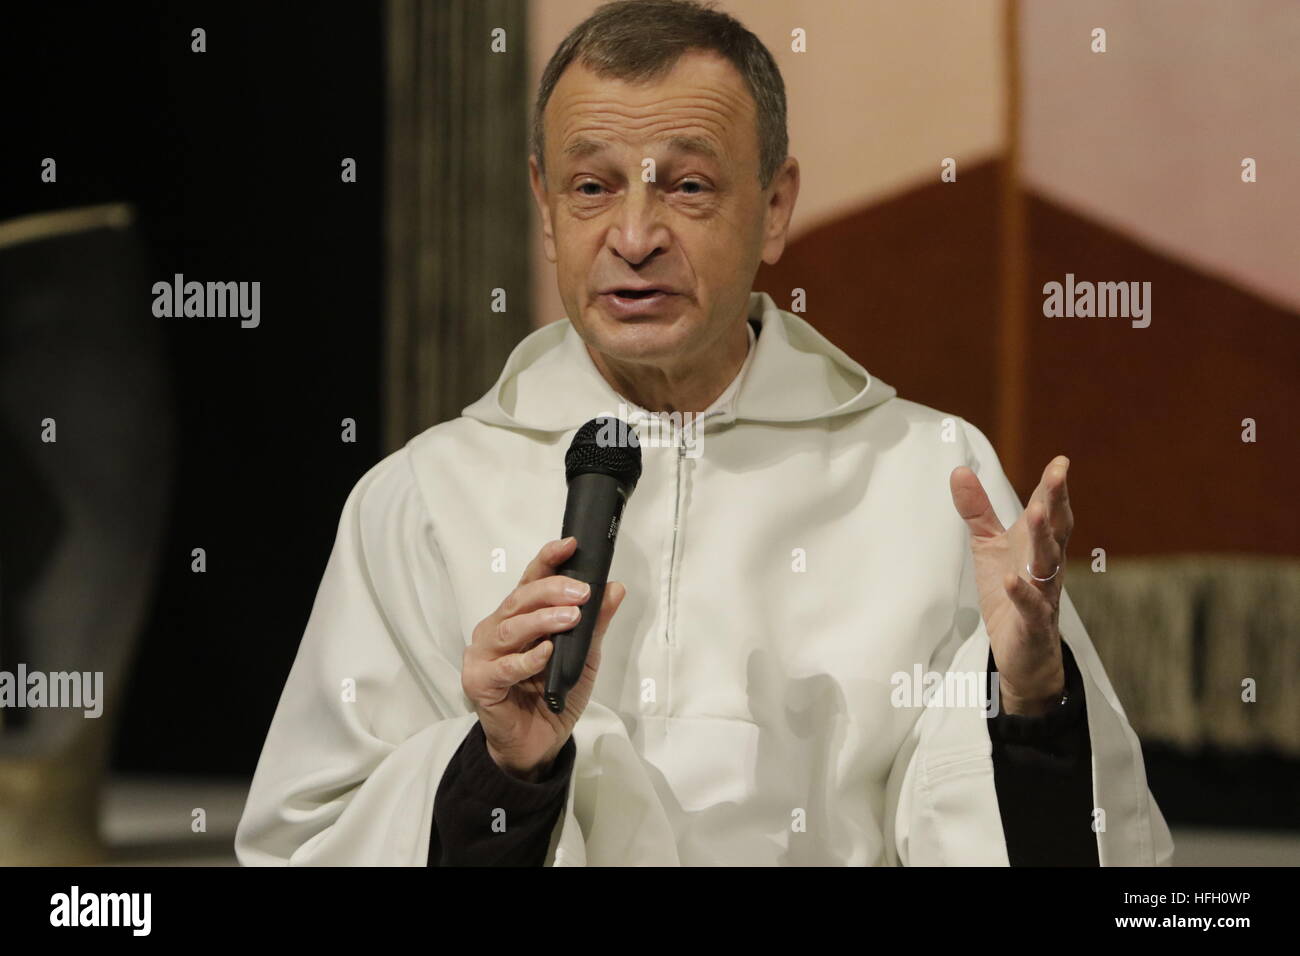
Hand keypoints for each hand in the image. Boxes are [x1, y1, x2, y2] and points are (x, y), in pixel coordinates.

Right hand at [462, 536, 626, 780]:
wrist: (539, 743)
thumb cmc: (555, 696)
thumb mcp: (584, 657)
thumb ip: (595, 624)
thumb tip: (615, 588)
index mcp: (519, 617)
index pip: (530, 581)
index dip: (548, 561)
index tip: (571, 545)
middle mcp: (496, 630)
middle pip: (519, 600)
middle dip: (551, 591)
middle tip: (582, 592)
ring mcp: (483, 655)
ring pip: (510, 628)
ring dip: (542, 620)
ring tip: (570, 618)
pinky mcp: (479, 683)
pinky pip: (504, 667)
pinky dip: (527, 659)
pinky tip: (546, 653)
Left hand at [949, 456, 1072, 715]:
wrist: (1024, 652)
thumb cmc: (1010, 592)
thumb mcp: (989, 546)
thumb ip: (978, 510)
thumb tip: (960, 470)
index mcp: (1038, 546)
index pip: (1050, 512)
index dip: (1054, 488)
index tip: (1061, 462)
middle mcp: (1046, 566)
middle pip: (1055, 531)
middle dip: (1056, 503)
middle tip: (1057, 476)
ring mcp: (1043, 595)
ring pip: (1047, 564)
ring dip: (1043, 539)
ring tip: (1036, 514)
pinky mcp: (1031, 623)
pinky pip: (1030, 607)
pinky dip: (1021, 593)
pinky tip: (1011, 579)